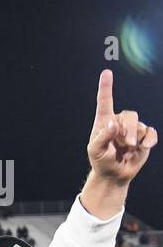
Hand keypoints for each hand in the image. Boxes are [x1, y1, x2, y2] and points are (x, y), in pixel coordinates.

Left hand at [88, 69, 156, 184]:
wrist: (114, 174)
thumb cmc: (101, 161)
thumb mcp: (96, 151)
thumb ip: (103, 137)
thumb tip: (113, 123)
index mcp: (104, 122)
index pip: (105, 102)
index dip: (106, 87)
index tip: (106, 72)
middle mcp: (119, 122)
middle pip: (129, 115)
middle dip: (128, 130)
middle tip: (125, 144)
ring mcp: (132, 129)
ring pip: (140, 124)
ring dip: (135, 137)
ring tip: (129, 149)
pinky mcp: (144, 137)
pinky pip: (151, 133)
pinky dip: (149, 140)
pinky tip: (143, 148)